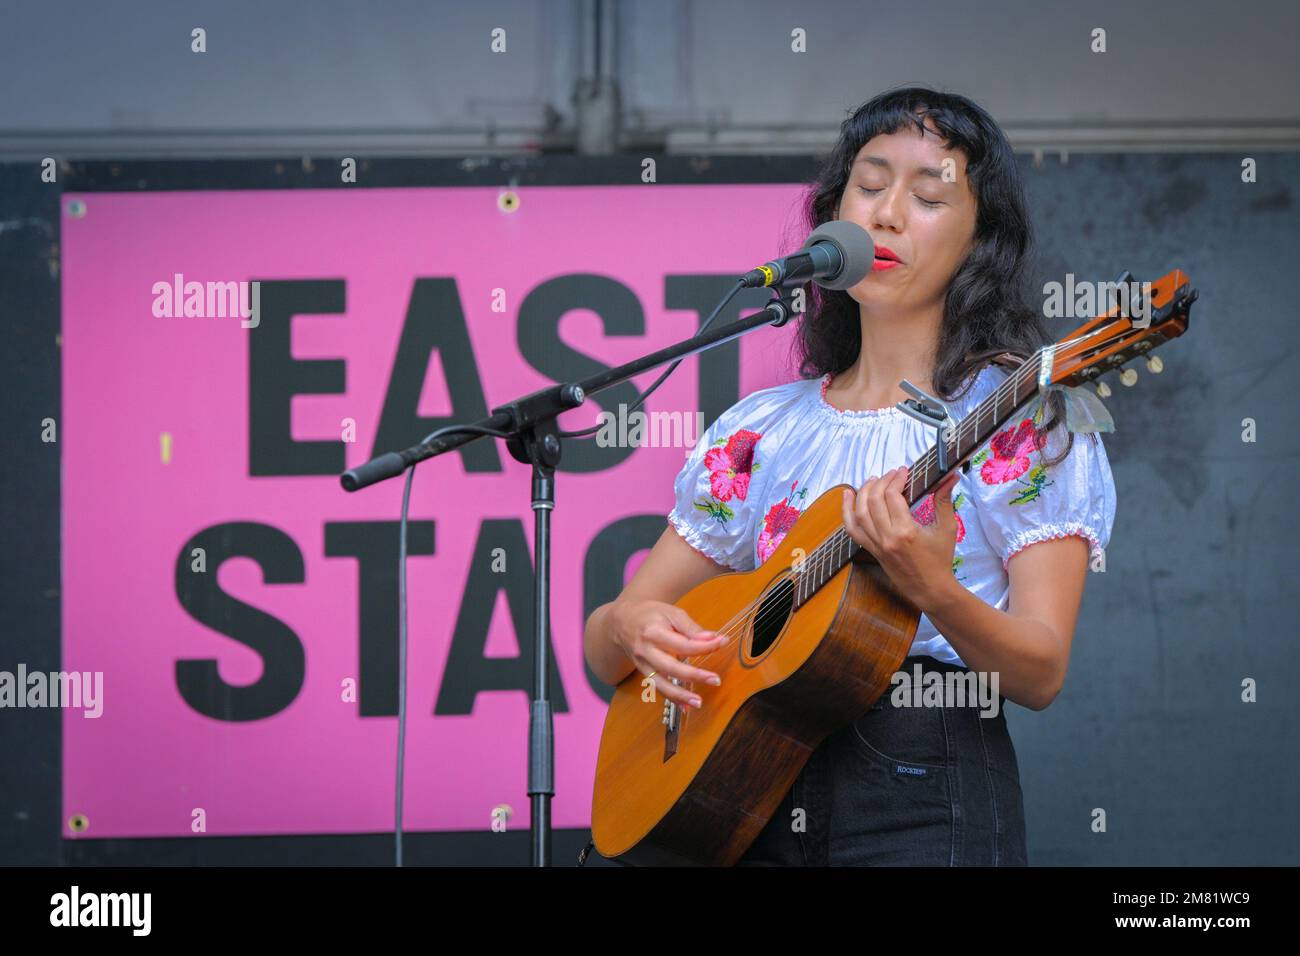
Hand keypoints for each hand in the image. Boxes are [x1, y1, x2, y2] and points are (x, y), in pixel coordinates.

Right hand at [608, 599, 727, 709]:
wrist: (621, 621)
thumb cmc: (650, 614)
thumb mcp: (671, 613)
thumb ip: (691, 628)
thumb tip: (712, 638)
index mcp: (653, 632)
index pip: (683, 643)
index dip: (705, 645)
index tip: (723, 642)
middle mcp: (645, 650)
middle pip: (671, 667)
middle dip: (695, 675)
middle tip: (716, 680)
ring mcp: (642, 664)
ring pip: (661, 683)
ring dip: (680, 695)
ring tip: (698, 702)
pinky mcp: (643, 672)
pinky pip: (657, 688)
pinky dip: (671, 699)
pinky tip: (685, 706)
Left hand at [841, 465, 961, 611]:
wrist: (930, 589)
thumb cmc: (941, 559)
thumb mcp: (947, 528)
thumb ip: (945, 500)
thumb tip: (951, 476)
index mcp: (906, 531)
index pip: (893, 496)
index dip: (897, 479)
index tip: (904, 471)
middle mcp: (887, 537)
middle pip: (874, 501)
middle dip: (881, 482)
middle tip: (891, 474)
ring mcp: (876, 545)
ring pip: (860, 513)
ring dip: (863, 492)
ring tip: (872, 480)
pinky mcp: (871, 550)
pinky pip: (852, 529)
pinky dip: (846, 511)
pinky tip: (848, 496)